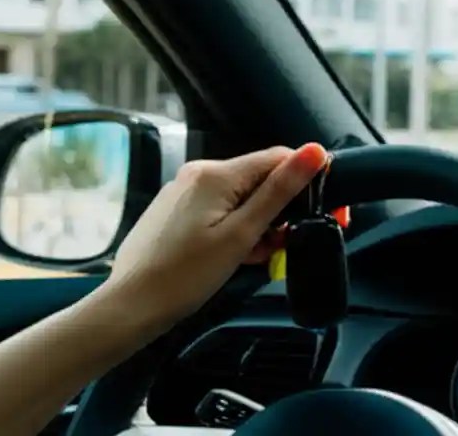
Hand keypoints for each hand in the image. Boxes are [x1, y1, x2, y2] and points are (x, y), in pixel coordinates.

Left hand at [102, 143, 326, 330]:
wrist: (131, 305)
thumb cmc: (183, 276)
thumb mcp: (241, 235)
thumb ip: (280, 191)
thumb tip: (314, 152)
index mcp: (216, 174)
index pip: (278, 158)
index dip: (307, 181)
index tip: (326, 210)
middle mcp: (198, 174)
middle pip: (259, 180)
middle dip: (279, 212)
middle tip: (283, 247)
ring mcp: (184, 191)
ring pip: (240, 199)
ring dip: (257, 226)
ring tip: (252, 258)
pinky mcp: (177, 210)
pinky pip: (219, 210)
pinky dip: (235, 230)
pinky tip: (232, 257)